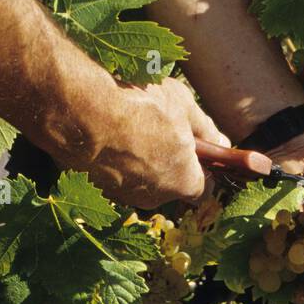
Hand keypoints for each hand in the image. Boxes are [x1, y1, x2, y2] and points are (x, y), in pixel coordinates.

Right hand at [63, 78, 230, 208]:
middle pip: (170, 183)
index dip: (203, 169)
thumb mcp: (182, 104)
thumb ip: (206, 127)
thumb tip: (223, 142)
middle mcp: (156, 198)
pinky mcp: (96, 188)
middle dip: (168, 160)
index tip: (197, 148)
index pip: (203, 188)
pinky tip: (106, 132)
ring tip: (128, 124)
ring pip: (140, 179)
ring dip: (138, 158)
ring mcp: (123, 196)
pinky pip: (113, 174)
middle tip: (158, 126)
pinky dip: (113, 158)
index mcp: (184, 182)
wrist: (81, 113)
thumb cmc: (140, 105)